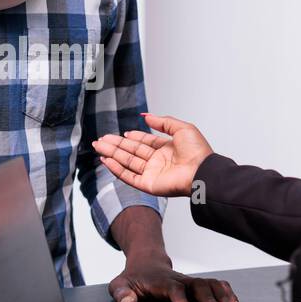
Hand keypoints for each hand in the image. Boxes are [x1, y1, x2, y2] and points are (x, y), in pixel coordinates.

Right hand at [92, 112, 214, 197]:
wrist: (202, 171)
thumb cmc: (198, 152)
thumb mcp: (182, 128)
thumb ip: (163, 122)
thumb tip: (146, 116)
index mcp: (166, 150)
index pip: (145, 143)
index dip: (133, 137)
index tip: (122, 133)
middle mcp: (158, 162)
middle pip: (132, 152)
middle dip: (116, 145)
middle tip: (100, 139)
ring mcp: (152, 174)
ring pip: (127, 162)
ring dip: (112, 154)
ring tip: (98, 146)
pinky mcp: (147, 185)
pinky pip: (128, 176)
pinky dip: (116, 169)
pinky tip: (106, 160)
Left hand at [108, 253, 240, 301]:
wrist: (146, 263)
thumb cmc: (132, 279)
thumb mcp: (119, 285)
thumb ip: (121, 294)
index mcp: (160, 281)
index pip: (173, 289)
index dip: (180, 301)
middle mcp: (179, 280)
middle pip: (197, 286)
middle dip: (209, 300)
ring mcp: (190, 281)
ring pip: (210, 284)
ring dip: (223, 296)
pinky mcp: (198, 284)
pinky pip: (217, 285)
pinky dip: (228, 293)